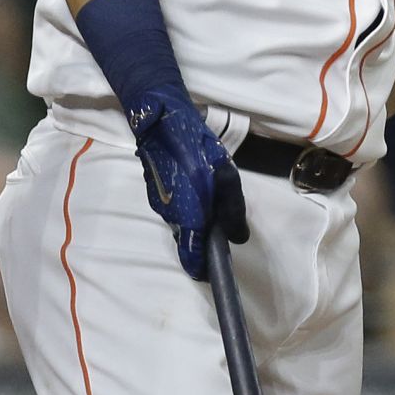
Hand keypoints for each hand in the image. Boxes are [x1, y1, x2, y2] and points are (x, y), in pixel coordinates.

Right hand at [128, 83, 247, 280]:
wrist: (160, 121)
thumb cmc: (196, 147)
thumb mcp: (225, 175)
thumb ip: (233, 209)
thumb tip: (239, 237)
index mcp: (189, 216)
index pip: (192, 258)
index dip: (203, 269)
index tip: (213, 273)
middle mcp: (171, 216)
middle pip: (188, 240)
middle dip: (203, 239)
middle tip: (221, 226)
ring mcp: (159, 204)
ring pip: (181, 223)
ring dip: (195, 220)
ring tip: (211, 203)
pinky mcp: (155, 191)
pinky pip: (174, 209)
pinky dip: (186, 208)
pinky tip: (196, 189)